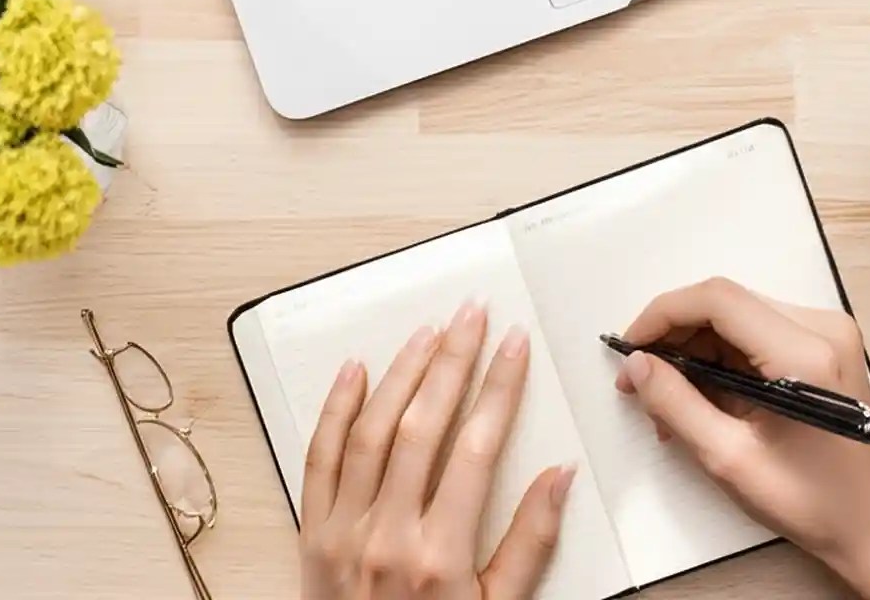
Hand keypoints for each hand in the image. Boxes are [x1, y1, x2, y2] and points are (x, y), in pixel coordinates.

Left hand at [299, 301, 575, 599]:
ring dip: (401, 374)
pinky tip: (355, 372)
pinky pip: (318, 458)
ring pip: (370, 431)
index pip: (475, 447)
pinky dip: (335, 410)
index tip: (514, 346)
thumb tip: (559, 476)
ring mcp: (341, 531)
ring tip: (427, 332)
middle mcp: (386, 535)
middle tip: (473, 315)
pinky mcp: (310, 535)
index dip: (499, 388)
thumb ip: (530, 543)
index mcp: (440, 555)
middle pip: (422, 425)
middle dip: (452, 361)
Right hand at [617, 278, 869, 599]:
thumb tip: (639, 365)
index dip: (662, 315)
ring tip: (668, 405)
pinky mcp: (825, 349)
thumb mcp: (731, 459)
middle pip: (726, 304)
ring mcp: (828, 336)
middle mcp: (823, 329)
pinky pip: (757, 336)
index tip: (629, 348)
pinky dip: (721, 361)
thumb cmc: (815, 502)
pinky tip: (702, 401)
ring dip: (695, 353)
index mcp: (806, 353)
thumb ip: (677, 405)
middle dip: (674, 338)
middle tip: (640, 383)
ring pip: (737, 319)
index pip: (718, 300)